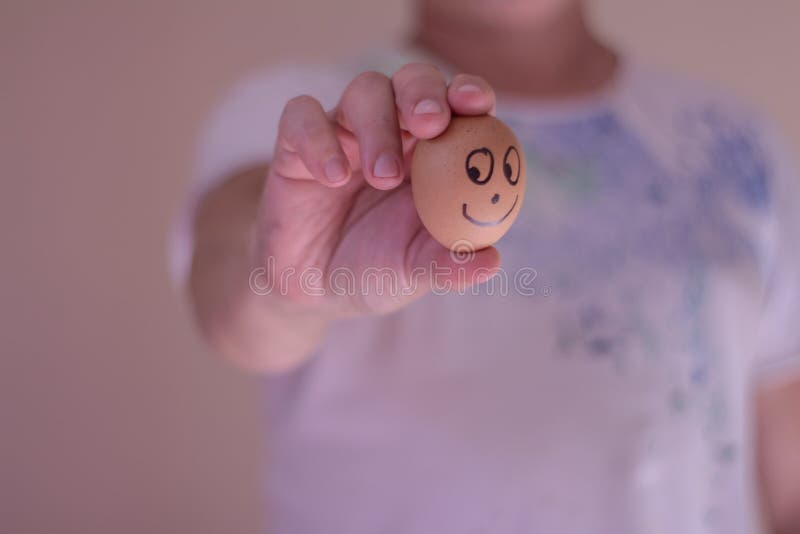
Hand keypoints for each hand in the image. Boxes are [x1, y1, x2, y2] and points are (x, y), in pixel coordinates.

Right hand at [257, 63, 499, 317]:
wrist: (313, 289)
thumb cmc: (375, 270)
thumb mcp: (414, 272)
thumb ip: (449, 265)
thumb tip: (490, 261)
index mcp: (434, 152)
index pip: (459, 104)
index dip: (470, 93)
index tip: (478, 104)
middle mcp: (392, 130)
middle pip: (413, 81)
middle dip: (425, 93)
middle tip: (432, 125)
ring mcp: (344, 132)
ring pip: (364, 91)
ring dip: (378, 125)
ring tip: (383, 176)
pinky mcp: (297, 144)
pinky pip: (302, 117)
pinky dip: (318, 139)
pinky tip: (333, 178)